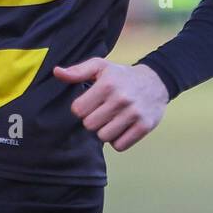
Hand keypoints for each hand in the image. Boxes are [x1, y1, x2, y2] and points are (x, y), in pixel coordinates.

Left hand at [52, 58, 167, 151]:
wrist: (156, 81)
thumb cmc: (122, 76)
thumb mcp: (100, 67)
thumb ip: (77, 71)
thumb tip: (56, 72)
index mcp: (108, 84)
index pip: (78, 110)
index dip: (81, 108)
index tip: (90, 103)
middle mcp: (121, 99)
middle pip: (90, 125)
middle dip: (92, 120)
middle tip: (102, 111)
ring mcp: (134, 113)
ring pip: (104, 137)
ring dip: (105, 131)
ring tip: (112, 119)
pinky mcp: (144, 126)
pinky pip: (119, 146)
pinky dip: (118, 140)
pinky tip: (122, 127)